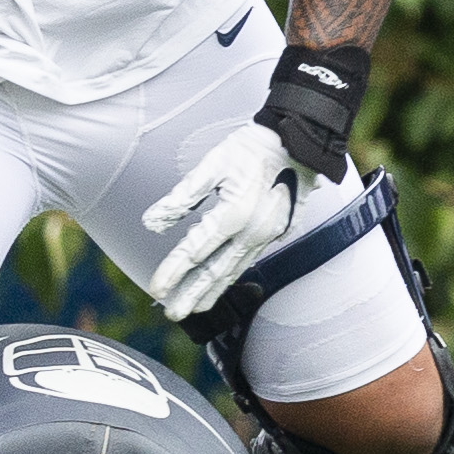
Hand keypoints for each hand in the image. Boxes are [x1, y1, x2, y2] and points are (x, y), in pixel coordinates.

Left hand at [142, 124, 309, 319]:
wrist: (301, 140)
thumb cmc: (253, 147)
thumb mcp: (212, 164)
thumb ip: (182, 197)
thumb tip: (153, 224)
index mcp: (233, 214)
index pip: (194, 252)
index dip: (172, 272)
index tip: (155, 290)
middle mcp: (253, 231)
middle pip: (216, 271)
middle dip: (192, 294)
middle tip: (173, 313)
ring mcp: (270, 233)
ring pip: (237, 269)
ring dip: (215, 290)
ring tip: (198, 307)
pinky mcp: (281, 230)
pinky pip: (252, 258)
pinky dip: (235, 273)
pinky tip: (226, 278)